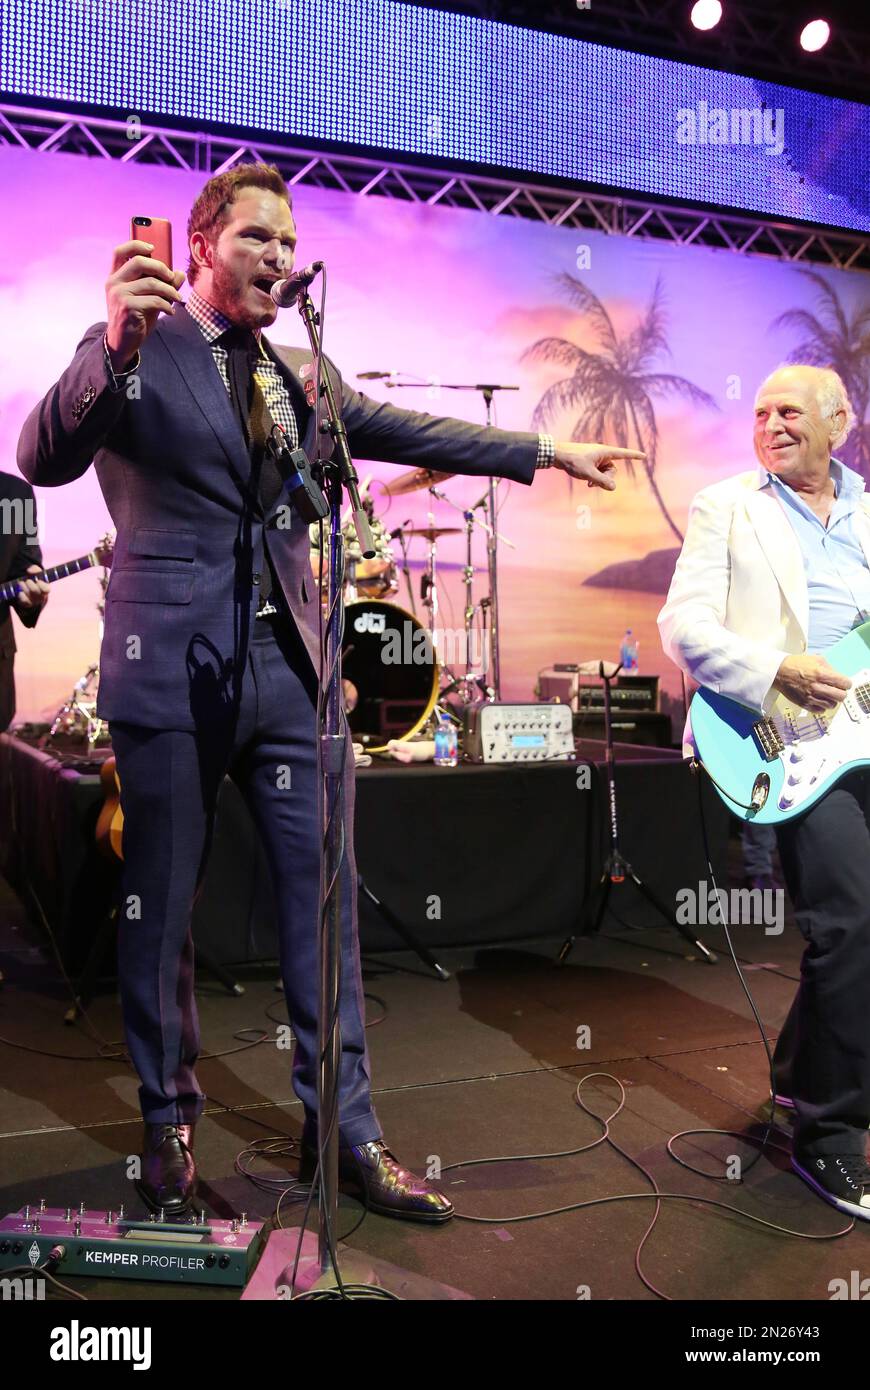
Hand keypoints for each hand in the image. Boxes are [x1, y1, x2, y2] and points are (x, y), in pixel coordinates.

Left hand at [15, 564, 49, 611]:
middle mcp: (41, 597)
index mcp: (46, 589)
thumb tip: (29, 570)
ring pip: (28, 594)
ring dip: (23, 586)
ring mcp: (34, 602)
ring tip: (21, 583)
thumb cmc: (34, 581)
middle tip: (27, 580)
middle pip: (34, 591)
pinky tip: (20, 591)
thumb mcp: (36, 574)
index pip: (46, 589)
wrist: (29, 590)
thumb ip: (35, 569)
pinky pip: (23, 600)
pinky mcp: (27, 604)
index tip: (37, 580)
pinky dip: (20, 594)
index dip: (41, 584)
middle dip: (29, 583)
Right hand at [105, 239, 184, 369]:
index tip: (153, 247)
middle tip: (171, 277)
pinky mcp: (127, 307)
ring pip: (151, 282)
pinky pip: (154, 300)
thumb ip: (162, 285)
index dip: (137, 245)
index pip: (120, 251)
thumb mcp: (148, 298)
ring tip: (177, 299)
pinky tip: (170, 311)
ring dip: (170, 290)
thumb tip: (180, 273)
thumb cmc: (135, 317)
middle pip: (138, 261)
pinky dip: (167, 305)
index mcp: (115, 276)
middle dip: (160, 267)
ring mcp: (119, 294)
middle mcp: (114, 282)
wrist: (122, 342)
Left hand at [552, 443, 645, 490]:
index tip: (644, 456)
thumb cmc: (573, 461)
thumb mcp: (588, 473)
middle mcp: (602, 454)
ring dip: (599, 479)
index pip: (623, 454)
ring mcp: (596, 458)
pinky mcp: (590, 461)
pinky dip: (594, 477)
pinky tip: (587, 482)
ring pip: (604, 472)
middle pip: (612, 469)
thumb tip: (613, 487)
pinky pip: (598, 472)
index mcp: (604, 452)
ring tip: (588, 483)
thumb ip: (601, 481)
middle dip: (606, 478)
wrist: (557, 454)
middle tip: (594, 484)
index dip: (634, 455)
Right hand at [773, 654, 850, 709]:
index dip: (846, 683)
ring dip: (832, 700)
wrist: (779, 672)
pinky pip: (820, 711)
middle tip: (836, 690)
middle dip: (841, 693)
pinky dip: (822, 706)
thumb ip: (830, 668)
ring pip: (832, 705)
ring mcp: (810, 697)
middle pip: (841, 697)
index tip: (843, 683)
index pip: (844, 684)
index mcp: (821, 674)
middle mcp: (817, 687)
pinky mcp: (804, 704)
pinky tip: (819, 700)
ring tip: (827, 695)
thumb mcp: (816, 659)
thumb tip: (838, 677)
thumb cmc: (796, 664)